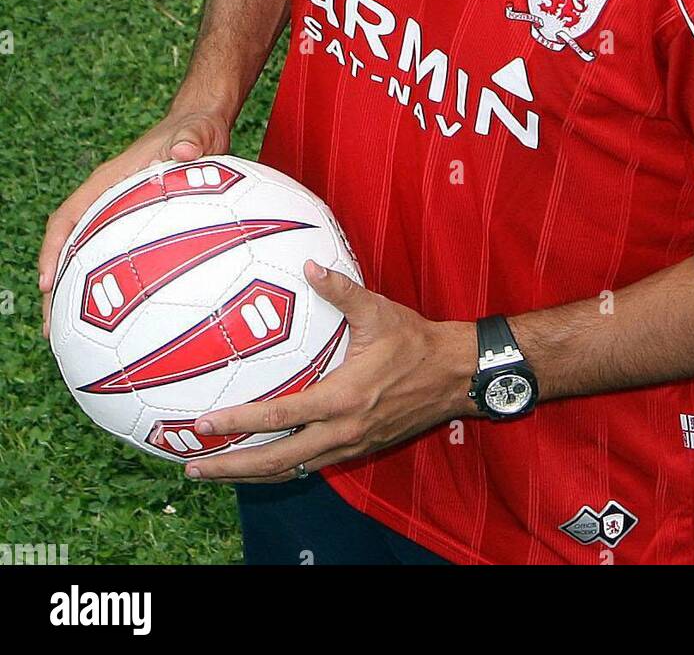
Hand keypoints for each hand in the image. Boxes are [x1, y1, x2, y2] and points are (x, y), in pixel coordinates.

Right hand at [38, 105, 231, 336]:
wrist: (204, 125)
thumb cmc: (197, 129)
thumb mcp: (197, 132)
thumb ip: (191, 140)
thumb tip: (186, 150)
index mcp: (110, 181)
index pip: (69, 217)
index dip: (54, 250)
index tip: (47, 286)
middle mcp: (109, 201)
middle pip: (71, 248)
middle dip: (57, 291)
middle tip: (54, 334)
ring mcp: (122, 216)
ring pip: (90, 260)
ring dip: (80, 297)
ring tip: (77, 344)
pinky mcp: (140, 228)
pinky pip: (118, 261)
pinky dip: (114, 290)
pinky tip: (128, 323)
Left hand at [185, 262, 478, 483]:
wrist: (454, 376)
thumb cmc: (415, 342)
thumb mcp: (378, 311)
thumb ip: (341, 289)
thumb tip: (310, 265)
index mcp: (342, 400)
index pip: (278, 416)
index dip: (238, 421)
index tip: (203, 424)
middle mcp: (341, 432)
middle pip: (276, 461)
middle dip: (231, 466)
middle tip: (192, 465)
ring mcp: (349, 446)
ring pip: (292, 470)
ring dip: (252, 474)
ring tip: (216, 471)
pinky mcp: (357, 449)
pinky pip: (310, 465)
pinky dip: (281, 468)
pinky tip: (261, 462)